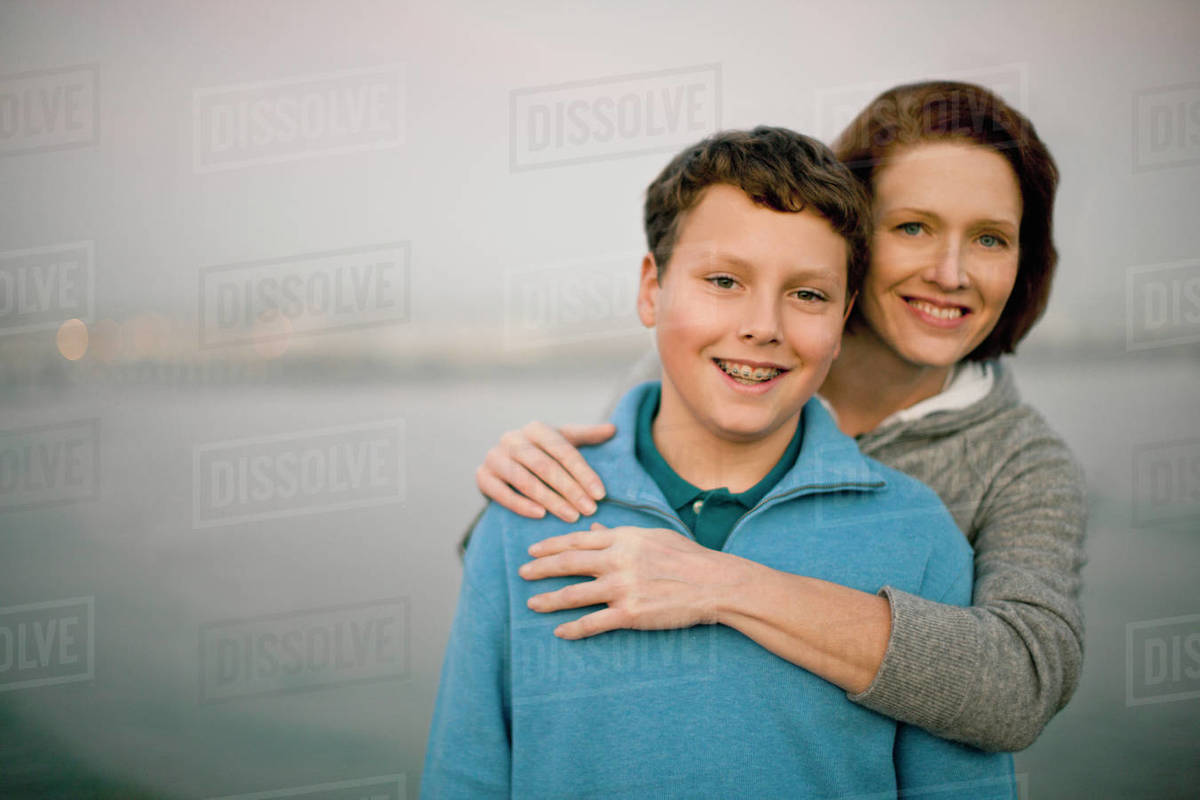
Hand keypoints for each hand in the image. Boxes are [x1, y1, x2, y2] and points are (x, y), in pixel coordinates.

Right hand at [475, 421, 614, 522]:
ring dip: (550, 500)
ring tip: (571, 516)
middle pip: (545, 466)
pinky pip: (501, 493)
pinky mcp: (482, 476)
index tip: (601, 494)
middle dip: (570, 489)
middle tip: (589, 509)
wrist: (503, 463)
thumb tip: (613, 429)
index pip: (563, 450)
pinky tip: (541, 515)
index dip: (583, 472)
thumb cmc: (542, 453)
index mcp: (535, 428)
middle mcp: (512, 438)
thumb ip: (587, 436)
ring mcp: (494, 457)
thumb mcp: (563, 441)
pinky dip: (521, 505)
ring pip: (525, 480)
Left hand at [519, 523, 744, 638]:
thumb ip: (619, 535)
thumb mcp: (652, 537)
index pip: (577, 540)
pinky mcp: (630, 614)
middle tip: (522, 573)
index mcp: (623, 538)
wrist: (714, 583)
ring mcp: (622, 588)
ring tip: (532, 604)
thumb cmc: (687, 557)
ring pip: (574, 594)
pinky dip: (573, 629)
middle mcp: (618, 560)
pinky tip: (560, 632)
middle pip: (568, 563)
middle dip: (540, 569)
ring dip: (549, 599)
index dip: (550, 546)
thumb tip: (592, 530)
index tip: (532, 550)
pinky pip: (593, 623)